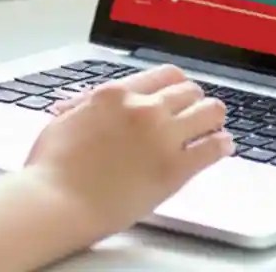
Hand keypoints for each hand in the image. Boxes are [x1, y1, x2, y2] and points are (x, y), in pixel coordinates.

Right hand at [24, 65, 231, 237]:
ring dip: (213, 118)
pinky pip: (213, 147)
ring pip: (209, 111)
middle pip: (189, 90)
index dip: (177, 85)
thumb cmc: (52, 167)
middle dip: (194, 101)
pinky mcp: (175, 168)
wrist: (56, 201)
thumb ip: (86, 106)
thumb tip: (86, 102)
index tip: (180, 94)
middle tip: (197, 112)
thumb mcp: (66, 121)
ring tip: (214, 127)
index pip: (164, 75)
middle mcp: (144, 108)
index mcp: (116, 94)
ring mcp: (162, 136)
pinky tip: (223, 146)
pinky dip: (222, 145)